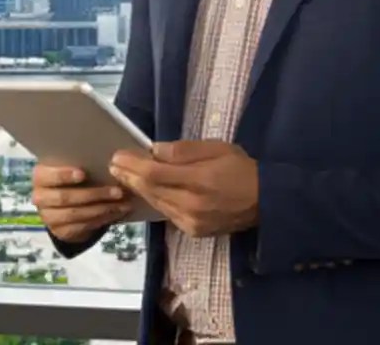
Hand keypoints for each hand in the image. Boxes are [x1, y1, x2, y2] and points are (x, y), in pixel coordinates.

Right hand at [31, 164, 131, 245]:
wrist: (65, 204)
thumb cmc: (72, 178)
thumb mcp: (73, 167)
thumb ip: (83, 162)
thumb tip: (111, 158)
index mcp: (40, 176)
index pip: (47, 176)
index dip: (63, 175)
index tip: (83, 174)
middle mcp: (40, 197)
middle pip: (65, 197)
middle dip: (94, 195)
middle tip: (117, 191)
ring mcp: (48, 217)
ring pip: (76, 214)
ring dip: (102, 209)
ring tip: (122, 203)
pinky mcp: (61, 231)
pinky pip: (83, 226)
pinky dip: (103, 219)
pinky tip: (117, 213)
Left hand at [109, 141, 258, 237]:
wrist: (266, 201)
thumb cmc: (242, 169)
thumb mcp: (217, 148)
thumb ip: (185, 150)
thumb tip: (155, 150)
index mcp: (199, 180)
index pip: (155, 173)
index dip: (133, 165)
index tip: (118, 155)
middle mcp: (192, 204)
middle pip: (151, 190)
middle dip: (130, 176)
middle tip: (114, 164)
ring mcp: (191, 221)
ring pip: (156, 203)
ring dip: (138, 189)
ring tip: (124, 176)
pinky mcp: (193, 231)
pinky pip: (167, 213)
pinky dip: (155, 200)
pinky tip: (147, 190)